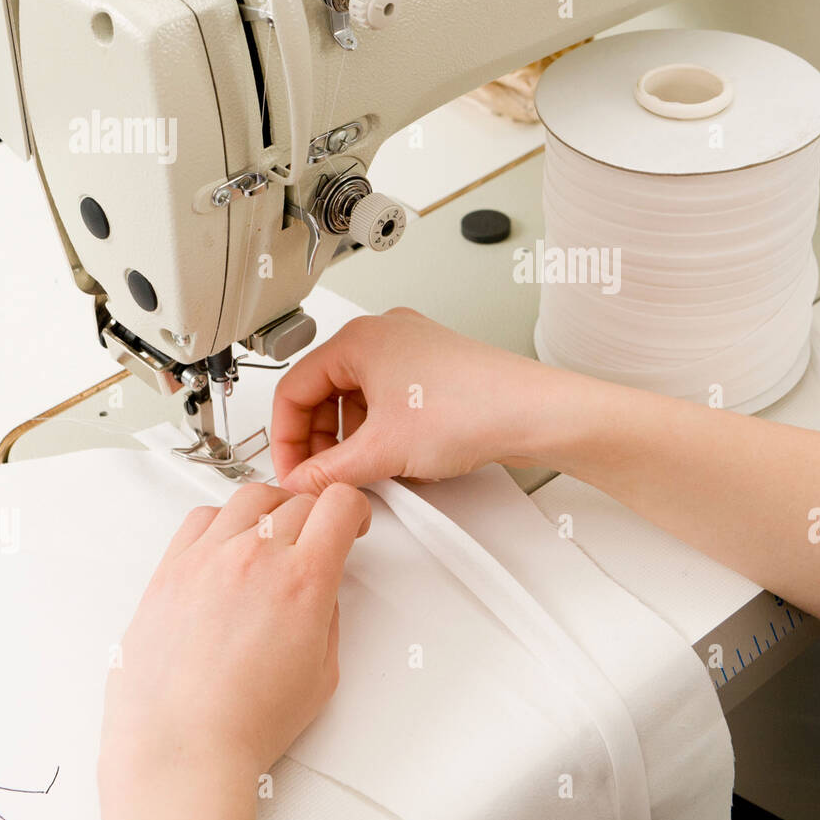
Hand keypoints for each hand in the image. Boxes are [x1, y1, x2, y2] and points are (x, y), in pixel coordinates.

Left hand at [100, 482, 370, 785]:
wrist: (181, 750)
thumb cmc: (245, 725)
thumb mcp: (322, 673)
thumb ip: (328, 616)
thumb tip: (321, 590)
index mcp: (302, 581)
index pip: (340, 504)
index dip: (355, 510)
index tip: (351, 524)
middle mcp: (254, 558)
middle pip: (298, 501)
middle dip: (316, 518)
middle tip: (315, 543)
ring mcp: (207, 559)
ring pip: (251, 499)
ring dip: (271, 512)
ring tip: (270, 540)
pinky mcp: (169, 571)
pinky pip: (202, 519)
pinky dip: (223, 523)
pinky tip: (228, 548)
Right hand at [272, 307, 573, 492]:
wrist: (533, 412)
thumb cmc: (472, 407)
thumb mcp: (382, 450)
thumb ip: (329, 472)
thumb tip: (303, 483)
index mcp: (359, 339)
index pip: (294, 388)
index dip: (286, 439)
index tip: (293, 473)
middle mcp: (384, 335)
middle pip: (324, 393)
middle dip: (321, 441)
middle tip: (322, 477)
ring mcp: (413, 351)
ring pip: (358, 400)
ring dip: (353, 440)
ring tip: (363, 472)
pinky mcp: (435, 372)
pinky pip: (390, 403)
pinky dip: (383, 432)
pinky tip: (395, 460)